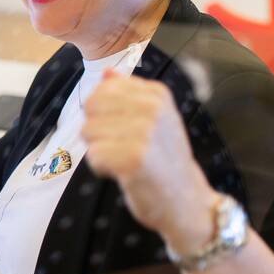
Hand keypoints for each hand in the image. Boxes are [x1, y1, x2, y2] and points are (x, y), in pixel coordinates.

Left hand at [81, 71, 215, 253]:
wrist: (186, 200)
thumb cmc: (163, 159)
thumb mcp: (153, 119)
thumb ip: (127, 95)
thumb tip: (106, 73)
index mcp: (157, 94)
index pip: (101, 89)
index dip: (102, 114)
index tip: (125, 130)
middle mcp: (153, 108)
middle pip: (90, 107)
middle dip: (97, 131)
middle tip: (122, 147)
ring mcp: (145, 132)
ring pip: (88, 132)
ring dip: (100, 151)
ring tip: (125, 160)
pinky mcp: (134, 158)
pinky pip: (93, 155)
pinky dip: (102, 168)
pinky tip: (123, 173)